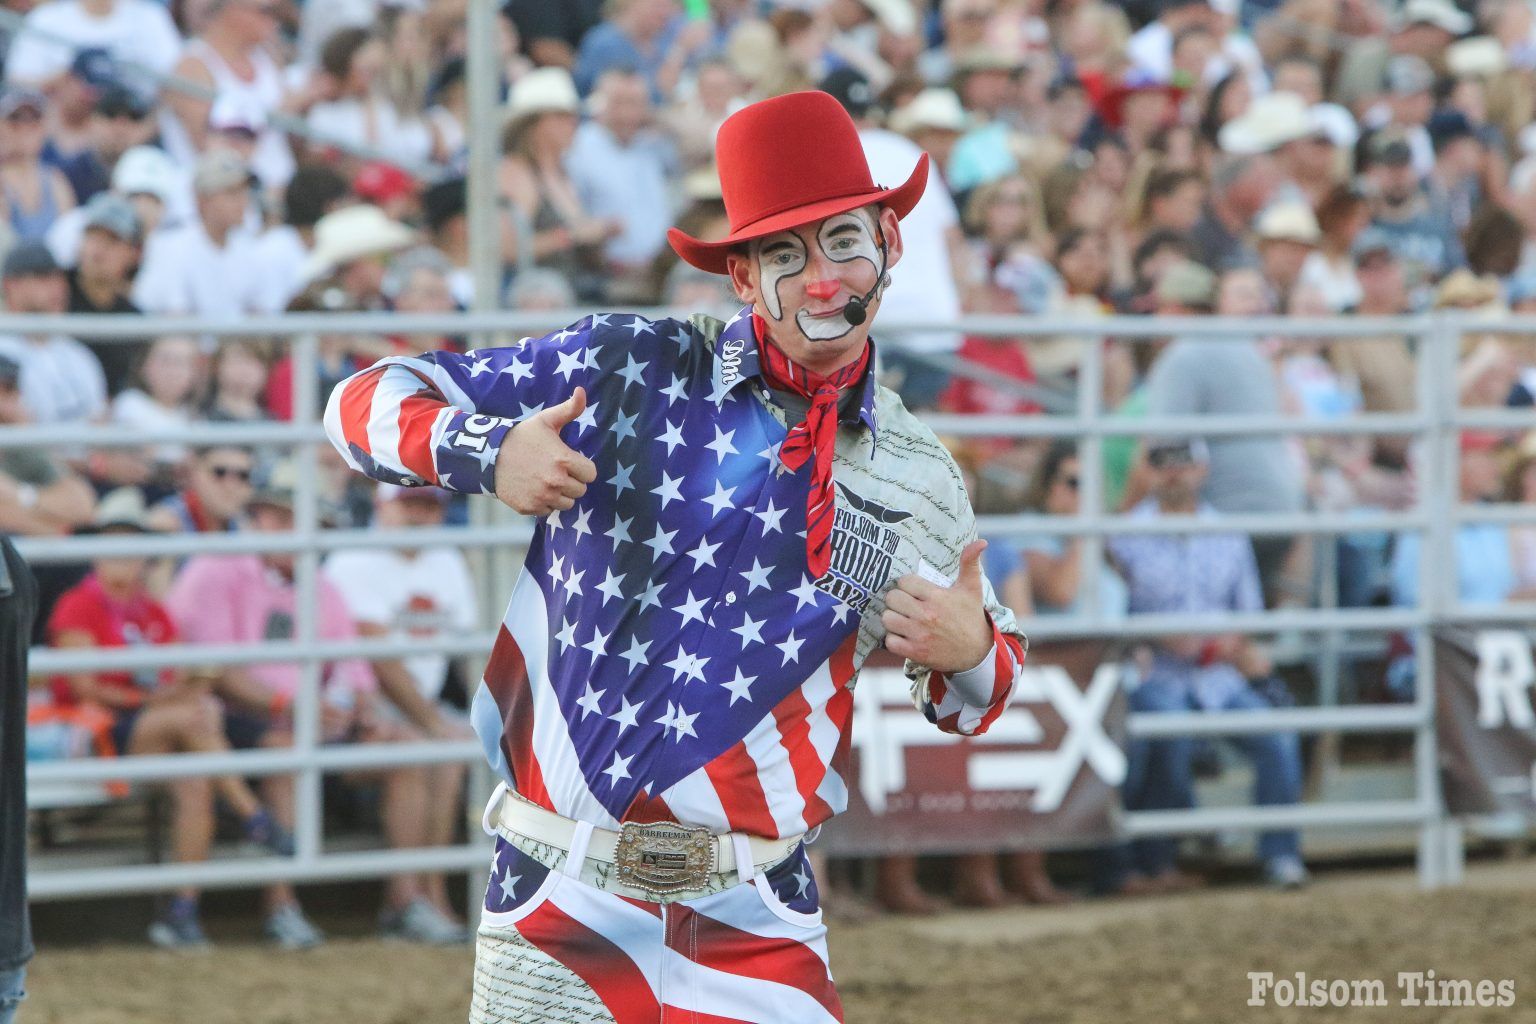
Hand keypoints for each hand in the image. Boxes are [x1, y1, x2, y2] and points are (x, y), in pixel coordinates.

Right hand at [494, 386, 596, 515]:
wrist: (488, 455)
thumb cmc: (522, 436)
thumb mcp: (546, 420)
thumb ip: (569, 409)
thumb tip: (582, 391)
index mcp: (564, 460)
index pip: (591, 474)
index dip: (582, 468)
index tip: (570, 462)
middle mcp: (555, 481)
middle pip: (580, 490)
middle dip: (572, 481)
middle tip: (555, 470)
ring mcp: (542, 496)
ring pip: (567, 504)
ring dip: (560, 494)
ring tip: (545, 480)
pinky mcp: (530, 508)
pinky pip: (548, 511)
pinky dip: (544, 503)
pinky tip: (533, 488)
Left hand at [881, 541, 995, 673]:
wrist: (977, 652)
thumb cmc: (970, 616)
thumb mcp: (972, 588)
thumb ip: (970, 563)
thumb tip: (981, 541)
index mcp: (937, 597)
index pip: (905, 581)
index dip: (907, 584)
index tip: (914, 590)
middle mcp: (926, 615)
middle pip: (892, 598)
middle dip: (897, 599)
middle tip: (906, 603)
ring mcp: (919, 635)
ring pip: (887, 618)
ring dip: (893, 618)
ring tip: (903, 617)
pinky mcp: (915, 652)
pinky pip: (890, 641)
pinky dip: (893, 638)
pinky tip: (904, 634)